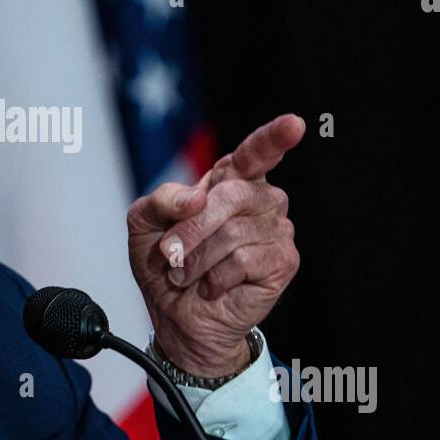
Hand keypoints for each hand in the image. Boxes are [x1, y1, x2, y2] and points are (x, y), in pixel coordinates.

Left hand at [126, 114, 304, 377]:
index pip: (256, 152)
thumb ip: (162, 199)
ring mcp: (275, 230)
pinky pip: (245, 260)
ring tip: (188, 274)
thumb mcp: (145, 224)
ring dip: (197, 259)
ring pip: (234, 232)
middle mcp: (260, 200)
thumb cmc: (166, 265)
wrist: (175, 315)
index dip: (274, 138)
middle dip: (190, 229)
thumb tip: (197, 197)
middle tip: (170, 254)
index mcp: (230, 180)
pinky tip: (213, 285)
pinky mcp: (282, 262)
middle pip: (231, 195)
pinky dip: (216, 277)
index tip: (293, 124)